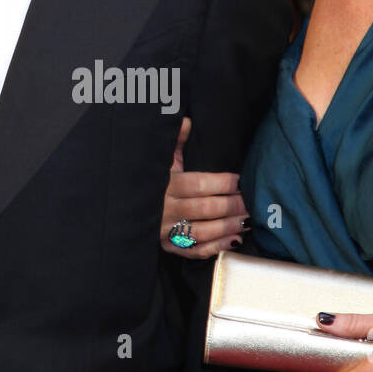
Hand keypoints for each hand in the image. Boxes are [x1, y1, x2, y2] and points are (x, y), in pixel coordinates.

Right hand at [160, 117, 248, 259]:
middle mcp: (164, 209)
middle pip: (204, 208)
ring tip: (247, 220)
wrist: (122, 210)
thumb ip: (175, 143)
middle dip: (231, 205)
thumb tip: (187, 121)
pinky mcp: (167, 247)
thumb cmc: (149, 182)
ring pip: (201, 231)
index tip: (240, 180)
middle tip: (250, 201)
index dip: (222, 183)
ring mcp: (166, 231)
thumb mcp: (160, 161)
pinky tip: (233, 239)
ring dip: (227, 226)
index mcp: (165, 185)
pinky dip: (215, 246)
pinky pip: (194, 250)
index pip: (198, 184)